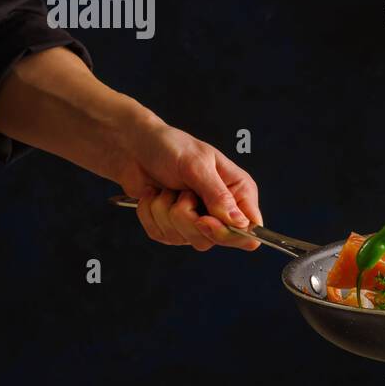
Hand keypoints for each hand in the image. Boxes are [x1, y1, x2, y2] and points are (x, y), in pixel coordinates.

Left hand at [113, 120, 262, 250]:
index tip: (202, 219)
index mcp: (238, 192)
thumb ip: (218, 195)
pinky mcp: (174, 227)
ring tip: (166, 189)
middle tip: (181, 195)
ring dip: (166, 212)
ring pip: (188, 239)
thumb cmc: (171, 146)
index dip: (229, 232)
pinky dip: (151, 215)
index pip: (250, 228)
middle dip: (190, 219)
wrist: (134, 146)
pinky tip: (153, 195)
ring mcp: (198, 221)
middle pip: (218, 239)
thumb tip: (240, 223)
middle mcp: (222, 210)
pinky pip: (163, 236)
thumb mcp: (196, 165)